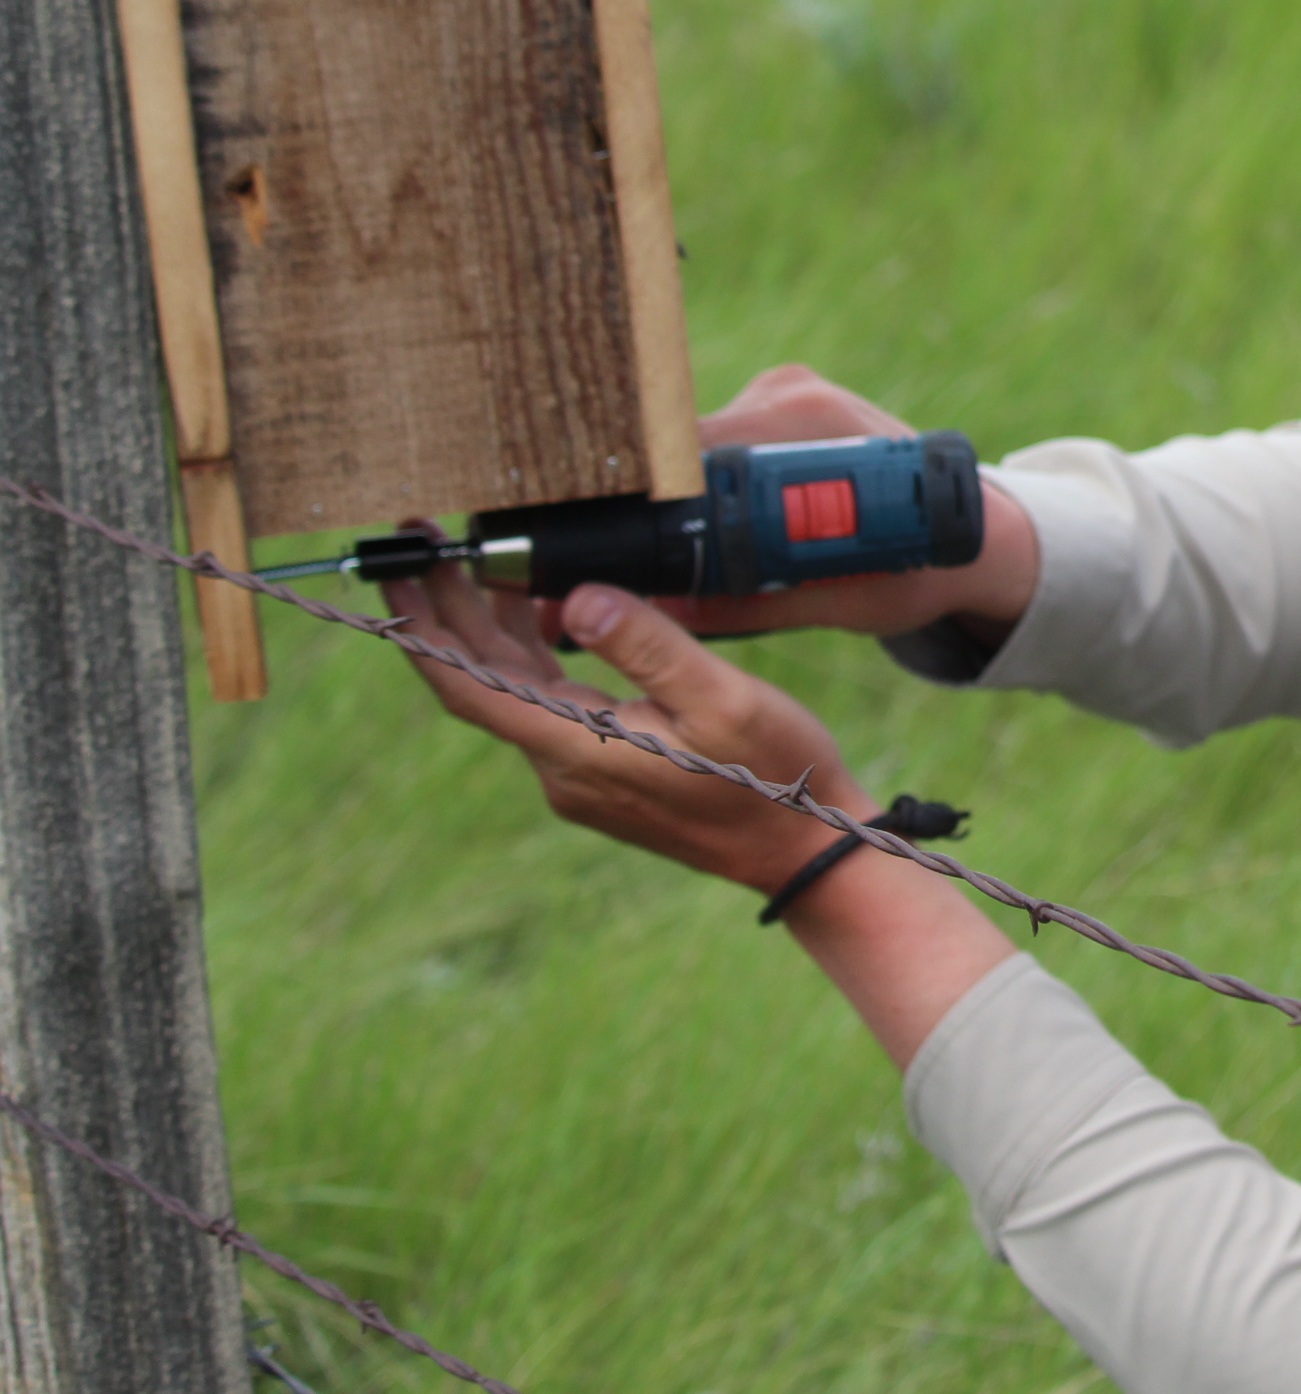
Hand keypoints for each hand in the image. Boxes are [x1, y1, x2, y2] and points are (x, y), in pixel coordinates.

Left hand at [392, 557, 1020, 1068]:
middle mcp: (563, 769)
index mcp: (578, 749)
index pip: (469, 686)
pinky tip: (542, 616)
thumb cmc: (775, 774)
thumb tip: (574, 598)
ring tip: (474, 563)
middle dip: (448, 611)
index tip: (399, 567)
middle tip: (426, 542)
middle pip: (483, 682)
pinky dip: (532, 656)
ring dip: (489, 630)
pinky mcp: (604, 775)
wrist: (807, 851)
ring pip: (514, 692)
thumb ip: (647, 645)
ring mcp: (580, 776)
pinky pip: (548, 706)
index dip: (422, 625)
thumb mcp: (723, 699)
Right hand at [656, 362, 1042, 641]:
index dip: (655, 493)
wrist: (972, 528)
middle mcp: (794, 392)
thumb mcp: (843, 598)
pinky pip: (728, 439)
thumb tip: (669, 615)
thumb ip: (757, 604)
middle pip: (691, 441)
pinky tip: (727, 515)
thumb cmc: (918, 566)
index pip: (696, 450)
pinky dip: (719, 479)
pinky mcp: (786, 397)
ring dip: (696, 489)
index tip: (631, 536)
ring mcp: (789, 388)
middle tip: (653, 552)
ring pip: (704, 441)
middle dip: (669, 497)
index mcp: (809, 425)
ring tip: (702, 539)